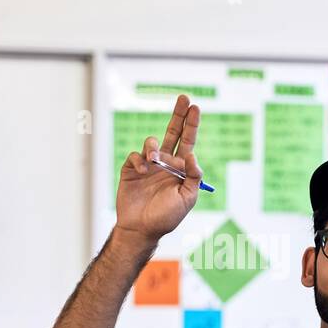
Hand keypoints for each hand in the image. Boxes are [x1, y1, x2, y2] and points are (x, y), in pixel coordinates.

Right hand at [116, 94, 202, 241]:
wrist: (141, 229)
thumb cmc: (166, 217)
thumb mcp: (187, 198)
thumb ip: (193, 176)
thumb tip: (192, 154)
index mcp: (180, 168)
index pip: (188, 141)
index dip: (191, 124)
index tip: (195, 107)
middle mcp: (165, 163)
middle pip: (173, 133)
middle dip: (179, 115)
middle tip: (184, 98)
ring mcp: (148, 165)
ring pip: (152, 143)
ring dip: (154, 147)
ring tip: (155, 160)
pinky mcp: (131, 170)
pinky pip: (135, 156)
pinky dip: (140, 161)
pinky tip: (144, 171)